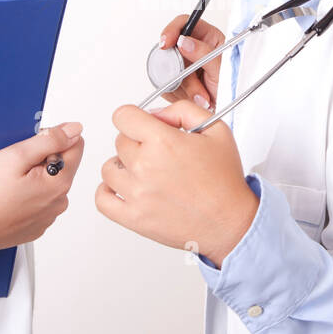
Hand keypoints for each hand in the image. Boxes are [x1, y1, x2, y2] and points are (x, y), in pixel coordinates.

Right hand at [0, 121, 84, 258]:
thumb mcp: (16, 156)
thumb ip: (50, 140)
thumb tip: (74, 130)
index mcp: (58, 183)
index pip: (76, 146)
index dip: (54, 137)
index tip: (33, 143)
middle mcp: (58, 202)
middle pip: (62, 165)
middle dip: (41, 158)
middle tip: (13, 165)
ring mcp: (47, 217)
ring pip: (48, 184)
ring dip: (33, 177)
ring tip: (7, 183)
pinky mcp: (35, 226)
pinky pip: (38, 202)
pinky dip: (26, 195)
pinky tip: (7, 197)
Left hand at [96, 101, 257, 266]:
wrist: (230, 222)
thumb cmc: (224, 181)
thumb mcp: (216, 130)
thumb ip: (183, 111)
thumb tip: (155, 114)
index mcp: (163, 142)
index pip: (123, 116)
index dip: (134, 117)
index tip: (141, 125)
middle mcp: (145, 166)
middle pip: (119, 142)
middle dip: (136, 142)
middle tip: (158, 152)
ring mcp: (136, 194)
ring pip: (109, 168)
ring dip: (123, 166)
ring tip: (144, 171)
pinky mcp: (133, 218)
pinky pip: (102, 199)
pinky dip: (108, 191)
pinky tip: (126, 188)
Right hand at [155, 14, 225, 108]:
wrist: (228, 112)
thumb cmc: (231, 89)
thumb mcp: (221, 69)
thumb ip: (204, 53)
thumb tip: (184, 41)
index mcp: (208, 38)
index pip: (184, 23)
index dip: (172, 30)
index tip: (166, 43)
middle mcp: (193, 51)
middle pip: (172, 50)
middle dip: (181, 70)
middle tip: (193, 82)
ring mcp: (182, 67)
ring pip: (167, 70)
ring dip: (184, 87)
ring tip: (202, 95)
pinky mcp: (175, 82)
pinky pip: (166, 86)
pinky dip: (178, 95)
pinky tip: (193, 98)